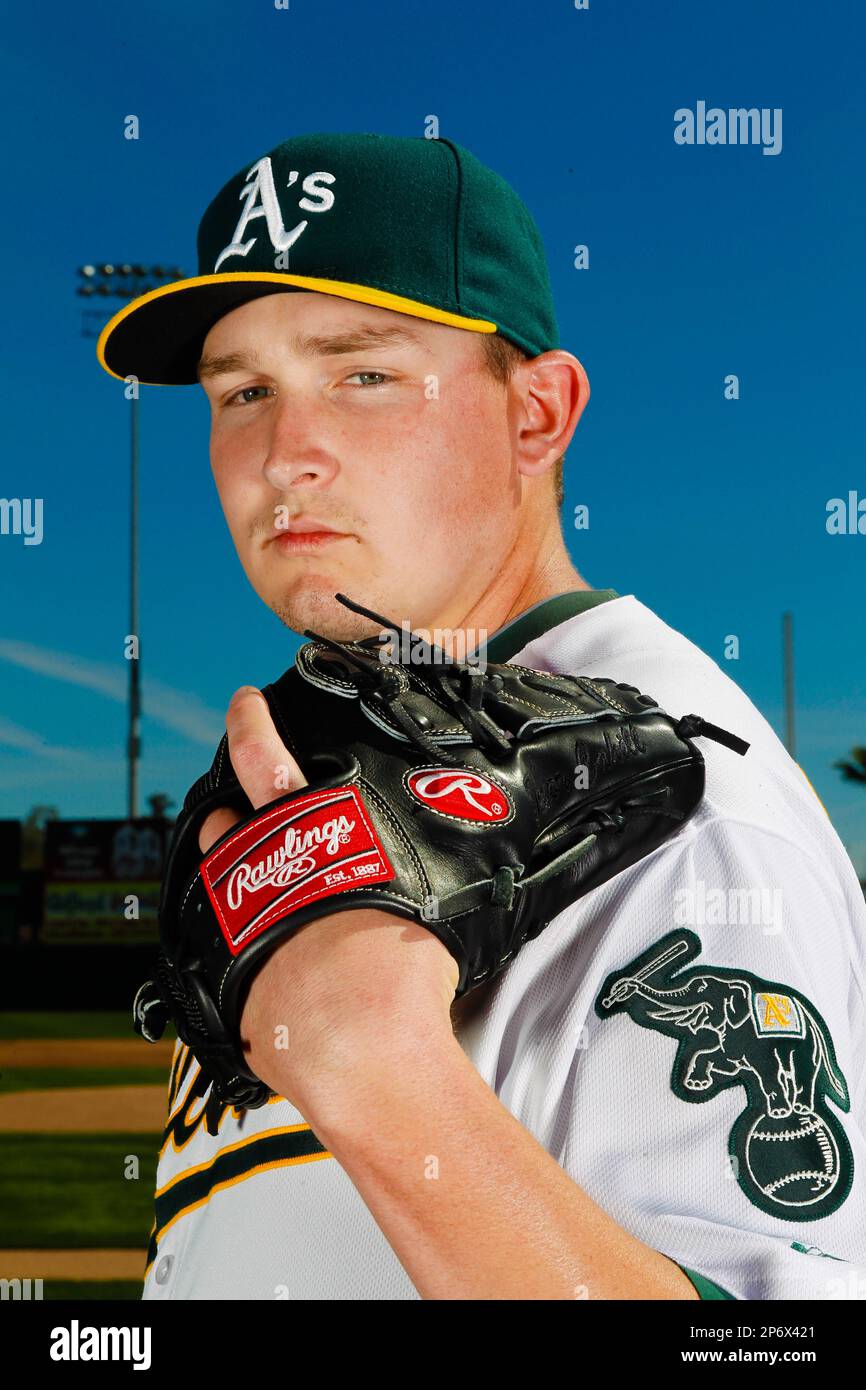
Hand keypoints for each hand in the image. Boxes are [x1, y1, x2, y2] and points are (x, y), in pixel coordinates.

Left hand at [198, 687, 459, 1111]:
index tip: (245, 700)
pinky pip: (224, 937)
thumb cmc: (407, 953)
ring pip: (217, 871)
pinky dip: (241, 933)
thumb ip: (460, 839)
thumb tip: (517, 804)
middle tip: (250, 806)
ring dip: (235, 864)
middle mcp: (261, 859)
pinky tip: (269, 949)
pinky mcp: (224, 970)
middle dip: (235, 811)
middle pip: (224, 814)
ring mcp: (235, 914)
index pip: (260, 751)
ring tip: (265, 878)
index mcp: (310, 821)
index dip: (250, 719)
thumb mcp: (454, 874)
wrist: (358, 1033)